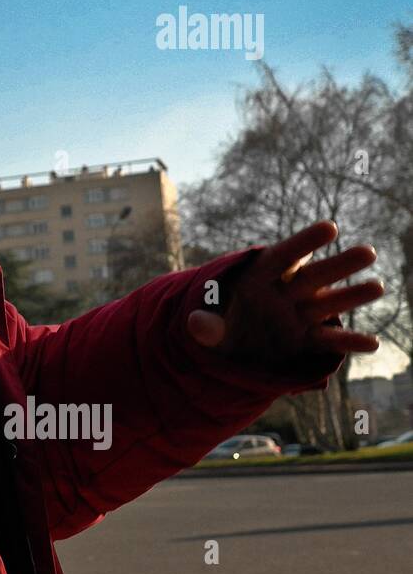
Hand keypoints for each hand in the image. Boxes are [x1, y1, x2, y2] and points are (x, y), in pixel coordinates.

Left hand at [186, 221, 382, 362]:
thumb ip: (205, 324)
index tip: (330, 228)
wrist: (228, 346)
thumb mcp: (207, 325)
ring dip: (352, 296)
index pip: (283, 257)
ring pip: (327, 303)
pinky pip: (327, 340)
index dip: (304, 243)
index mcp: (258, 276)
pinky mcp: (305, 340)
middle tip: (369, 252)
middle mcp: (284, 292)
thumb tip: (196, 323)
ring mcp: (297, 315)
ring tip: (377, 286)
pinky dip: (347, 342)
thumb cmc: (219, 323)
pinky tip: (371, 343)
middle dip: (340, 265)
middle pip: (314, 276)